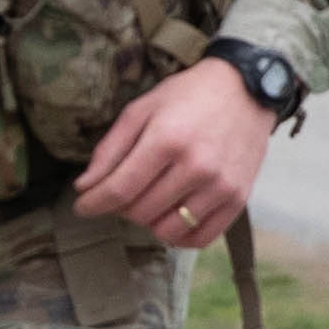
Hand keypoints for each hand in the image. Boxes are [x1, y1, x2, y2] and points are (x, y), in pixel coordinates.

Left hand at [73, 58, 283, 249]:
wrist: (246, 90)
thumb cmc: (189, 96)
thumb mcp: (142, 109)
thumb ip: (110, 148)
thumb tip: (85, 186)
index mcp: (167, 139)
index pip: (120, 189)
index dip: (93, 203)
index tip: (82, 207)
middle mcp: (196, 166)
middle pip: (140, 212)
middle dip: (121, 207)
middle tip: (123, 191)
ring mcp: (220, 186)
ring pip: (167, 230)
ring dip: (150, 221)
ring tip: (151, 199)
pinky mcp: (238, 199)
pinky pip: (200, 238)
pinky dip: (180, 236)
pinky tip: (172, 216)